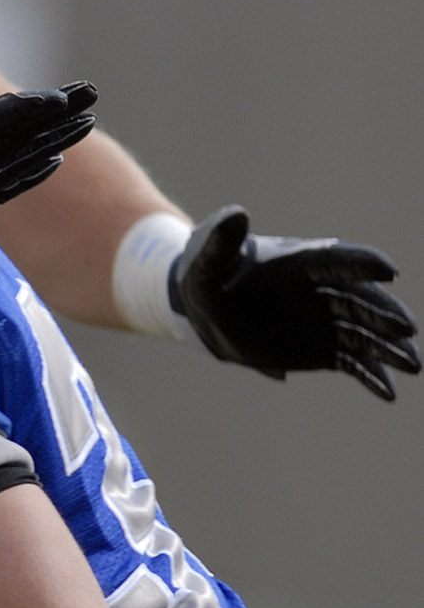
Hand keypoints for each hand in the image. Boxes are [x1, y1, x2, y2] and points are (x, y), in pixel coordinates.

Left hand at [0, 82, 96, 219]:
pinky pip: (10, 181)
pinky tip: (56, 161)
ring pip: (20, 150)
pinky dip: (33, 170)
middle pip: (17, 125)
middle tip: (92, 91)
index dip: (28, 106)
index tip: (59, 99)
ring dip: (54, 136)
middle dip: (54, 108)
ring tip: (89, 121)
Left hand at [170, 206, 420, 400]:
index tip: (388, 271)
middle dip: (384, 314)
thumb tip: (237, 214)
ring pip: (363, 334)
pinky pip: (352, 362)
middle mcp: (319, 291)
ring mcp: (324, 321)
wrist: (204, 312)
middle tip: (406, 329)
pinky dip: (370, 376)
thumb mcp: (204, 262)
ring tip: (412, 364)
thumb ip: (221, 242)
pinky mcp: (322, 348)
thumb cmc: (204, 278)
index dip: (360, 265)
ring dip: (388, 348)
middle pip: (359, 301)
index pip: (334, 261)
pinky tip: (388, 393)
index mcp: (297, 264)